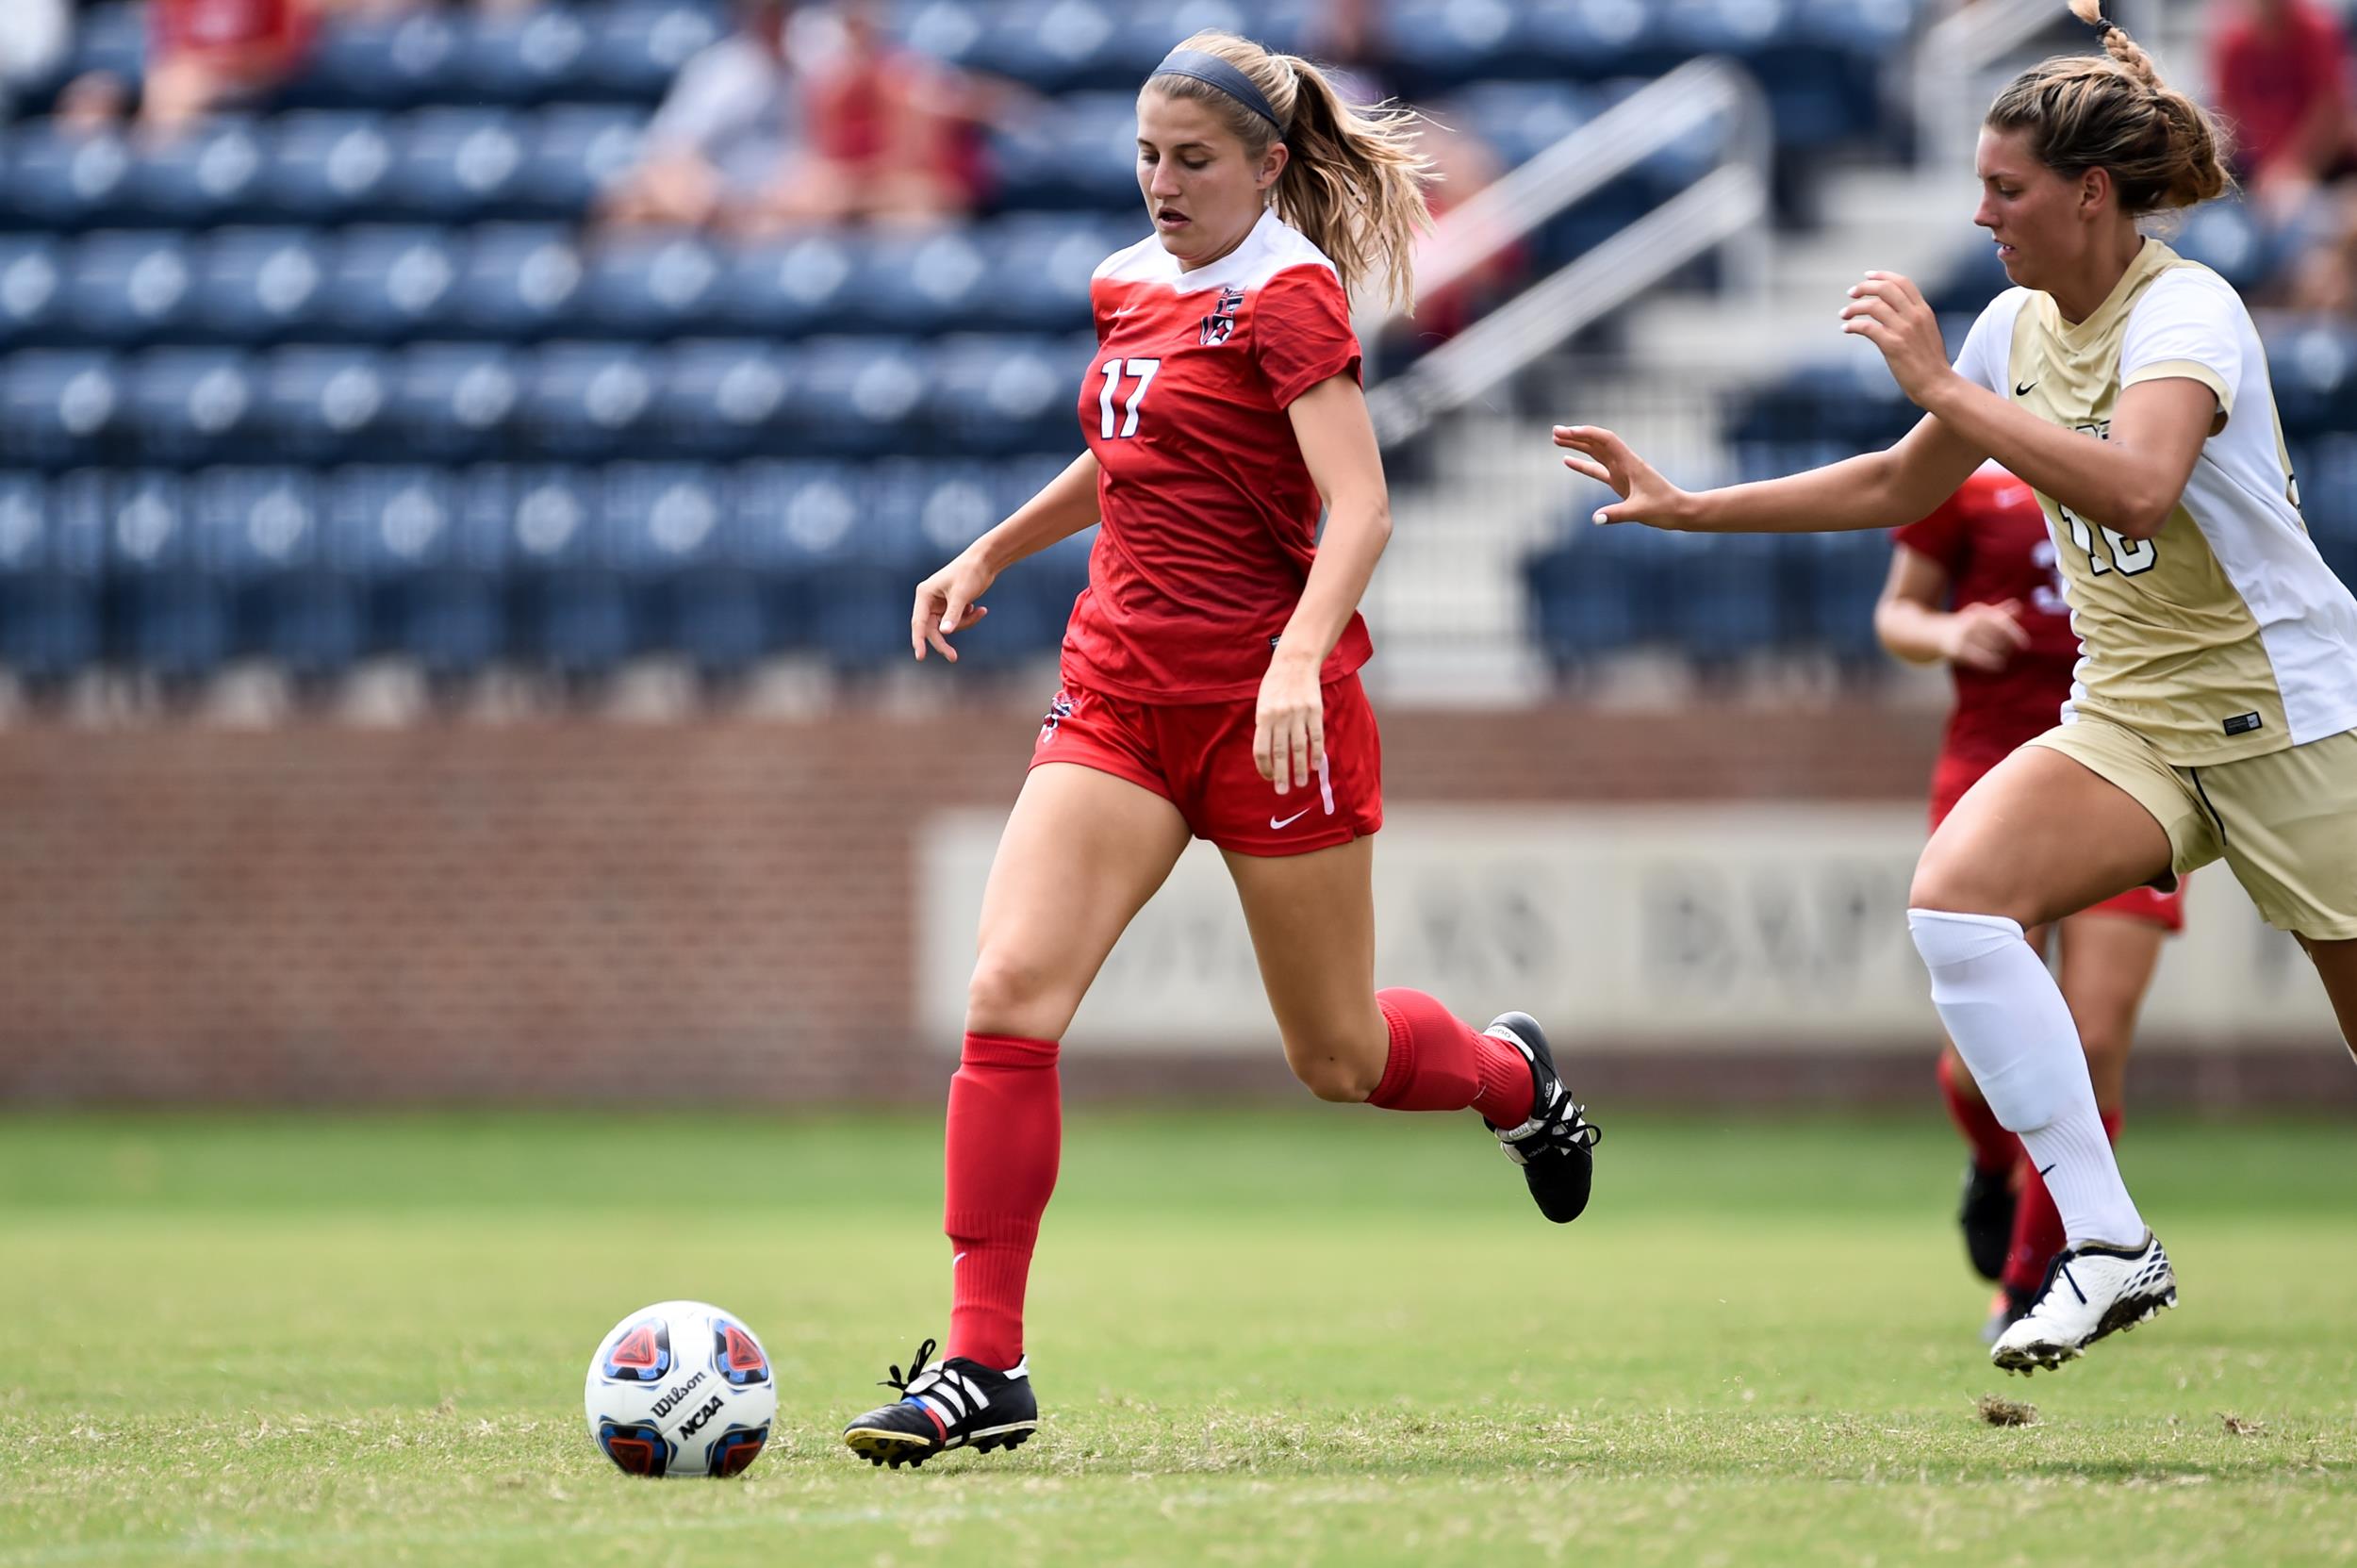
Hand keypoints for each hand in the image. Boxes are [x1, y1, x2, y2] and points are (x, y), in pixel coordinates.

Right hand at [910, 551, 993, 661]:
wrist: (985, 561)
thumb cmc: (970, 574)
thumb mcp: (962, 595)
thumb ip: (953, 614)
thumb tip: (945, 633)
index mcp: (924, 595)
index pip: (918, 623)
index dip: (918, 641)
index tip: (920, 657)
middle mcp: (929, 600)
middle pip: (932, 629)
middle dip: (945, 641)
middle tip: (954, 658)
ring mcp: (940, 604)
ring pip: (948, 626)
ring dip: (965, 623)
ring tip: (981, 611)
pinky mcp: (951, 605)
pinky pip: (957, 621)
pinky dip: (969, 618)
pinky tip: (980, 609)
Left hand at [1254, 652, 1324, 793]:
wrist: (1295, 662)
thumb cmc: (1275, 684)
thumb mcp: (1262, 702)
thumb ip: (1264, 726)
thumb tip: (1267, 754)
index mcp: (1264, 716)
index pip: (1261, 749)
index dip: (1264, 766)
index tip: (1268, 778)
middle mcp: (1280, 717)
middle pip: (1280, 752)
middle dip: (1281, 775)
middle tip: (1282, 792)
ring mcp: (1298, 714)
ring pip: (1299, 748)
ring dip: (1299, 768)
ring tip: (1300, 784)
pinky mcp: (1314, 711)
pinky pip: (1315, 737)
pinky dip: (1316, 753)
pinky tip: (1314, 766)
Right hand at [1551, 425, 1694, 527]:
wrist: (1679, 511)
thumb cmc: (1664, 508)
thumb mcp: (1640, 512)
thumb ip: (1617, 514)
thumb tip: (1595, 519)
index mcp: (1630, 463)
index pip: (1606, 440)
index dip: (1587, 433)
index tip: (1568, 431)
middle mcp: (1624, 463)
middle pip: (1597, 443)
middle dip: (1576, 435)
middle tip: (1554, 431)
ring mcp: (1621, 472)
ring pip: (1595, 453)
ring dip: (1577, 445)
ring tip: (1556, 439)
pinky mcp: (1619, 482)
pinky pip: (1597, 469)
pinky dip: (1582, 464)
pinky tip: (1567, 460)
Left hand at [1840, 272, 1952, 405]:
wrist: (1938, 384)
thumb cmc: (1930, 363)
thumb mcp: (1927, 332)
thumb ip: (1914, 318)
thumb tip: (1895, 310)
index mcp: (1924, 311)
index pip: (1902, 283)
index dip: (1882, 276)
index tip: (1867, 277)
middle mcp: (1915, 316)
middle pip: (1886, 289)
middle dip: (1865, 287)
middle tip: (1851, 293)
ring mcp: (1904, 329)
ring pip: (1873, 306)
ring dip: (1854, 307)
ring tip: (1844, 314)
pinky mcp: (1893, 345)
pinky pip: (1867, 327)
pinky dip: (1853, 325)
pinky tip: (1846, 329)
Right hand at [1939, 599, 2029, 671]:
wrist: (1933, 633)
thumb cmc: (1962, 625)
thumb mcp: (1979, 616)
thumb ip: (1999, 612)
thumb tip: (2018, 606)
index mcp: (1978, 613)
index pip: (2002, 624)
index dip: (2016, 634)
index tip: (2025, 645)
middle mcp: (1971, 623)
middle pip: (1998, 638)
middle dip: (2007, 647)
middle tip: (2011, 652)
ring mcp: (1962, 637)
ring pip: (1990, 648)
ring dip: (2000, 655)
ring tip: (2003, 658)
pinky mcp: (1955, 650)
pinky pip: (1978, 658)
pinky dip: (1991, 663)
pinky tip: (1998, 666)